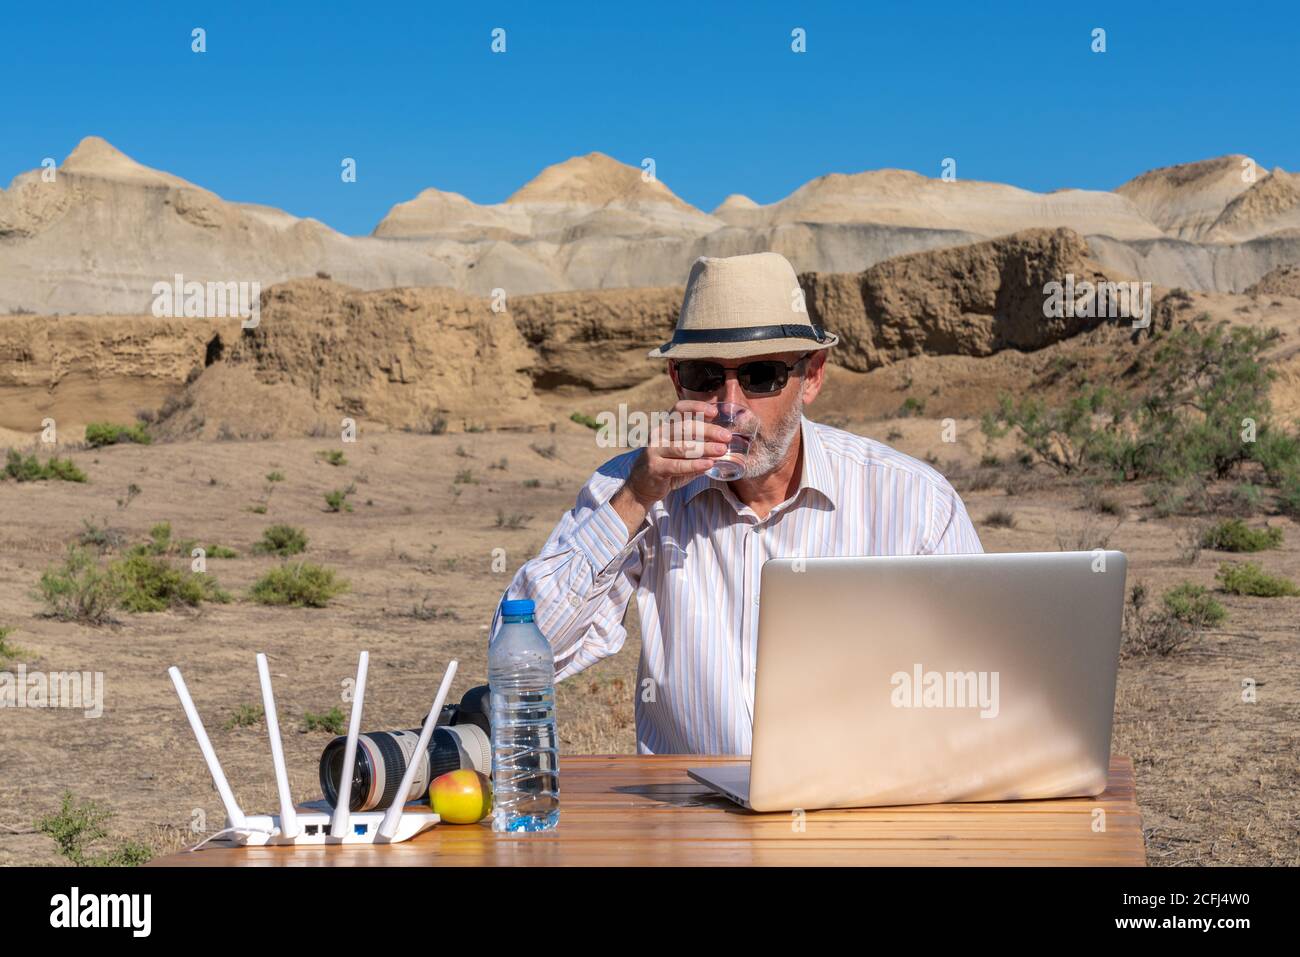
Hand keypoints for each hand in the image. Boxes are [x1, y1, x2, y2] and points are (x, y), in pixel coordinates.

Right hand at [611, 400, 730, 530]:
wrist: (641, 486)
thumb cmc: (666, 466)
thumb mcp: (681, 452)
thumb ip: (698, 445)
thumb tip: (724, 441)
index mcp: (665, 427)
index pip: (678, 409)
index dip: (696, 407)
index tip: (713, 411)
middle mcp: (658, 435)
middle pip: (685, 427)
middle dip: (708, 430)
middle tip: (726, 436)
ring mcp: (654, 450)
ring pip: (683, 446)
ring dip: (705, 448)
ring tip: (722, 450)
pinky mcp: (655, 467)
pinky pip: (678, 465)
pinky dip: (695, 464)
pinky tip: (709, 464)